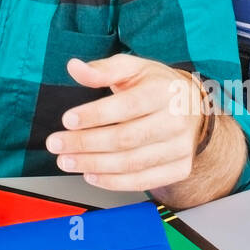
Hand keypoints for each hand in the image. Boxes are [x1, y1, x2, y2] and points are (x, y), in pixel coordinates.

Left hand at [44, 55, 203, 191]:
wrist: (192, 106)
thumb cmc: (157, 86)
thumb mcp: (132, 68)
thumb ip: (102, 69)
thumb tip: (75, 67)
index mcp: (164, 92)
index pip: (126, 106)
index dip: (95, 115)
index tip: (68, 120)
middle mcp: (176, 121)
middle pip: (125, 139)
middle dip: (85, 144)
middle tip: (57, 144)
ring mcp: (179, 148)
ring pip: (131, 163)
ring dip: (93, 165)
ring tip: (68, 161)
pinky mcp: (179, 168)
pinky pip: (143, 181)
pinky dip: (113, 182)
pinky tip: (92, 175)